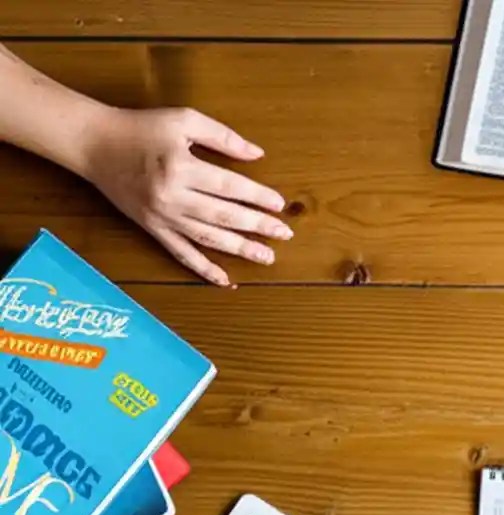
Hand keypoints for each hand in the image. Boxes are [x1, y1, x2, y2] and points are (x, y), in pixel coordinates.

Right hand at [82, 108, 290, 285]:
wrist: (94, 144)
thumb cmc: (142, 127)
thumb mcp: (183, 120)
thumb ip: (222, 136)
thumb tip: (257, 154)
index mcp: (181, 167)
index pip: (228, 186)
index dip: (257, 196)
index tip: (280, 204)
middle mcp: (172, 197)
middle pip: (223, 216)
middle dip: (257, 226)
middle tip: (285, 234)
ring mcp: (161, 217)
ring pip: (207, 238)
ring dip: (239, 249)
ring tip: (267, 257)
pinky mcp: (151, 228)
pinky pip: (180, 254)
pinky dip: (204, 269)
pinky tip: (226, 280)